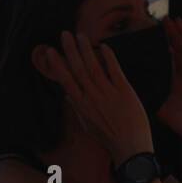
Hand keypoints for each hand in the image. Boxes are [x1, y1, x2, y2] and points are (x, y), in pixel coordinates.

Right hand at [39, 30, 152, 163]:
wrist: (130, 148)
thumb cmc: (109, 139)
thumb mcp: (89, 126)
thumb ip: (78, 108)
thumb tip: (67, 96)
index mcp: (81, 106)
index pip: (66, 80)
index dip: (57, 64)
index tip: (51, 51)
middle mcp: (92, 97)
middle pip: (78, 69)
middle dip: (70, 50)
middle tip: (64, 34)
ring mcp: (108, 93)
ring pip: (93, 66)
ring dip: (86, 49)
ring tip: (80, 35)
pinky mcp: (124, 91)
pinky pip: (114, 70)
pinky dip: (109, 57)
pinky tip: (103, 45)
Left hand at [156, 17, 181, 153]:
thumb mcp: (162, 109)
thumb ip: (152, 99)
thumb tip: (131, 98)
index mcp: (179, 80)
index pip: (173, 55)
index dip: (167, 42)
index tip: (157, 29)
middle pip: (181, 48)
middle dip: (174, 33)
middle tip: (165, 19)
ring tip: (177, 21)